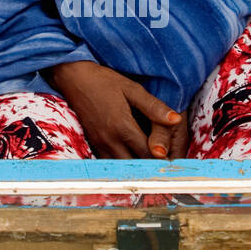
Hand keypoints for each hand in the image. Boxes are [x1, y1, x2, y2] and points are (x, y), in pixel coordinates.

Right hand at [47, 61, 182, 159]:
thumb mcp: (132, 89)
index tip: (176, 164)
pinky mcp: (94, 145)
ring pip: (122, 169)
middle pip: (136, 166)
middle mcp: (110, 140)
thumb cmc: (105, 82)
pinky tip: (134, 161)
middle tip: (168, 170)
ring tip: (153, 168)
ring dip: (138, 170)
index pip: (148, 154)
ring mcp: (100, 145)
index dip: (164, 161)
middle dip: (152, 169)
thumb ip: (153, 107)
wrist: (74, 79)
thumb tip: (176, 120)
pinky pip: (111, 164)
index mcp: (123, 127)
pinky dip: (124, 166)